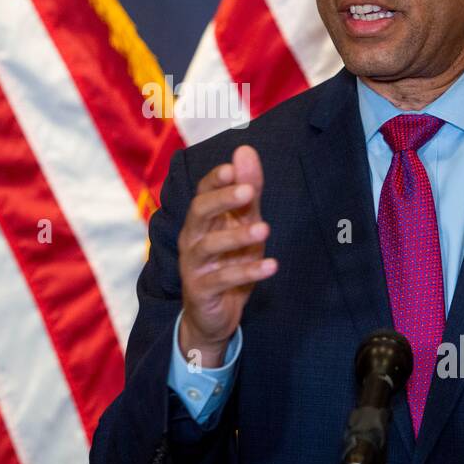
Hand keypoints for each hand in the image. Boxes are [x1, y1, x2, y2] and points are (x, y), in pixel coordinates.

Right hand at [177, 145, 276, 368]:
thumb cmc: (229, 262)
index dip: (215, 180)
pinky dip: (248, 271)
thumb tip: (245, 149)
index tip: (233, 168)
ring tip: (265, 230)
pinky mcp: (200, 290)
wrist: (215, 314)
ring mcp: (193, 265)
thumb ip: (247, 191)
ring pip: (209, 245)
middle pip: (199, 211)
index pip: (203, 192)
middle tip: (247, 191)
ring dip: (237, 236)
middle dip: (222, 200)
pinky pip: (222, 279)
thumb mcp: (243, 224)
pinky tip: (272, 266)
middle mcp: (192, 238)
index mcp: (201, 219)